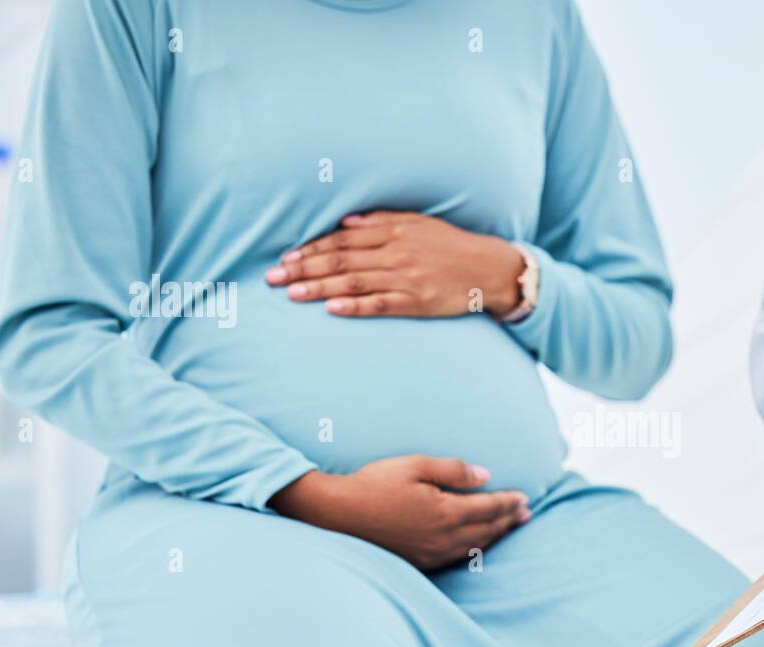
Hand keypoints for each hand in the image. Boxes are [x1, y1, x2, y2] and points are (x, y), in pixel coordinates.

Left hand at [265, 211, 524, 318]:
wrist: (490, 269)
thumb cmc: (451, 246)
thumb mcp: (419, 222)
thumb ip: (381, 220)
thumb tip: (345, 221)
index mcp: (394, 231)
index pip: (343, 239)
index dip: (312, 248)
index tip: (286, 256)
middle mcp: (397, 253)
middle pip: (341, 260)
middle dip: (304, 268)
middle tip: (273, 277)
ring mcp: (407, 279)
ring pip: (354, 282)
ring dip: (319, 287)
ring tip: (291, 293)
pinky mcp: (418, 303)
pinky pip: (380, 305)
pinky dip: (355, 307)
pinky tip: (331, 308)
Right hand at [269, 455, 530, 569]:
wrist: (337, 514)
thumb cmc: (374, 484)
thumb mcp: (415, 466)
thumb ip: (454, 470)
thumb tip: (486, 476)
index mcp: (445, 512)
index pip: (489, 508)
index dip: (509, 502)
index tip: (525, 497)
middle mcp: (443, 537)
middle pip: (487, 529)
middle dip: (509, 520)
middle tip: (527, 513)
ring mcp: (431, 553)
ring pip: (475, 546)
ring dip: (496, 536)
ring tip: (510, 527)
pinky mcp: (420, 562)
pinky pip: (457, 557)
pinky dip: (475, 548)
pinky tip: (479, 543)